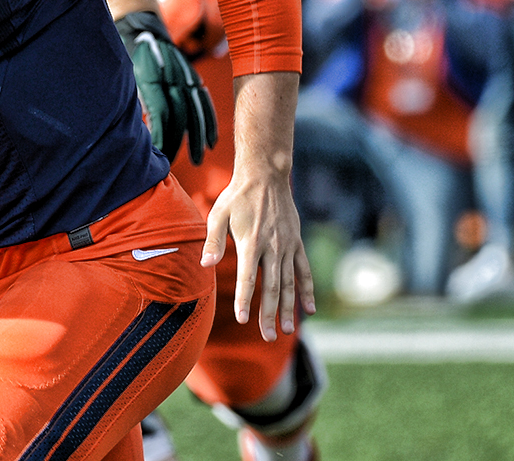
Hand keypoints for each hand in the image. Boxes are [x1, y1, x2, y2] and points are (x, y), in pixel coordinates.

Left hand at [116, 10, 216, 163]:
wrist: (140, 29)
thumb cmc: (124, 59)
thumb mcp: (121, 78)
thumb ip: (130, 103)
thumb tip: (134, 136)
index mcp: (150, 76)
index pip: (161, 112)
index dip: (162, 137)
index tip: (159, 157)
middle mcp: (171, 76)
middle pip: (180, 115)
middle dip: (179, 143)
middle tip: (174, 166)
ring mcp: (184, 76)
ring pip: (196, 110)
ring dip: (198, 138)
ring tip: (199, 160)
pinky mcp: (192, 77)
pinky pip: (204, 101)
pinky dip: (208, 121)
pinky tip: (211, 141)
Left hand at [201, 72, 314, 341]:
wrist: (266, 176)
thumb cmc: (238, 196)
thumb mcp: (218, 214)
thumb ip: (212, 241)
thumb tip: (205, 265)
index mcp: (251, 242)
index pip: (248, 278)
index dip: (246, 300)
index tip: (244, 320)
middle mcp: (272, 247)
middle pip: (272, 287)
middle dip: (269, 313)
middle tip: (268, 336)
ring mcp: (287, 246)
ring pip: (290, 283)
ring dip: (288, 308)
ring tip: (287, 330)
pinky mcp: (296, 243)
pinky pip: (304, 271)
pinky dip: (307, 290)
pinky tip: (308, 310)